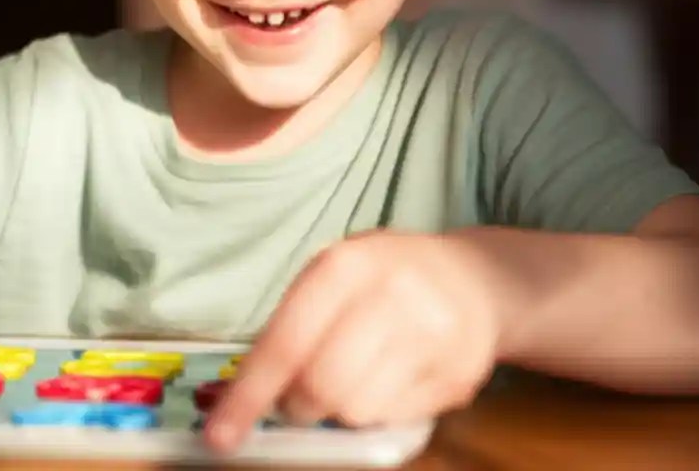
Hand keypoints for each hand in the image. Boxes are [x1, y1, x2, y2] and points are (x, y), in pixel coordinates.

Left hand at [203, 230, 507, 451]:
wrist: (477, 279)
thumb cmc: (386, 279)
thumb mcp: (335, 275)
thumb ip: (294, 324)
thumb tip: (247, 394)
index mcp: (348, 263)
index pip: (285, 343)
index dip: (249, 395)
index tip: (221, 434)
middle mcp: (393, 294)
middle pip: (320, 386)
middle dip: (296, 406)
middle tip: (297, 402)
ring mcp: (433, 336)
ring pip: (355, 410)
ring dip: (338, 410)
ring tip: (351, 379)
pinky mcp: (459, 375)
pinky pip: (392, 420)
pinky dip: (376, 411)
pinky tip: (389, 379)